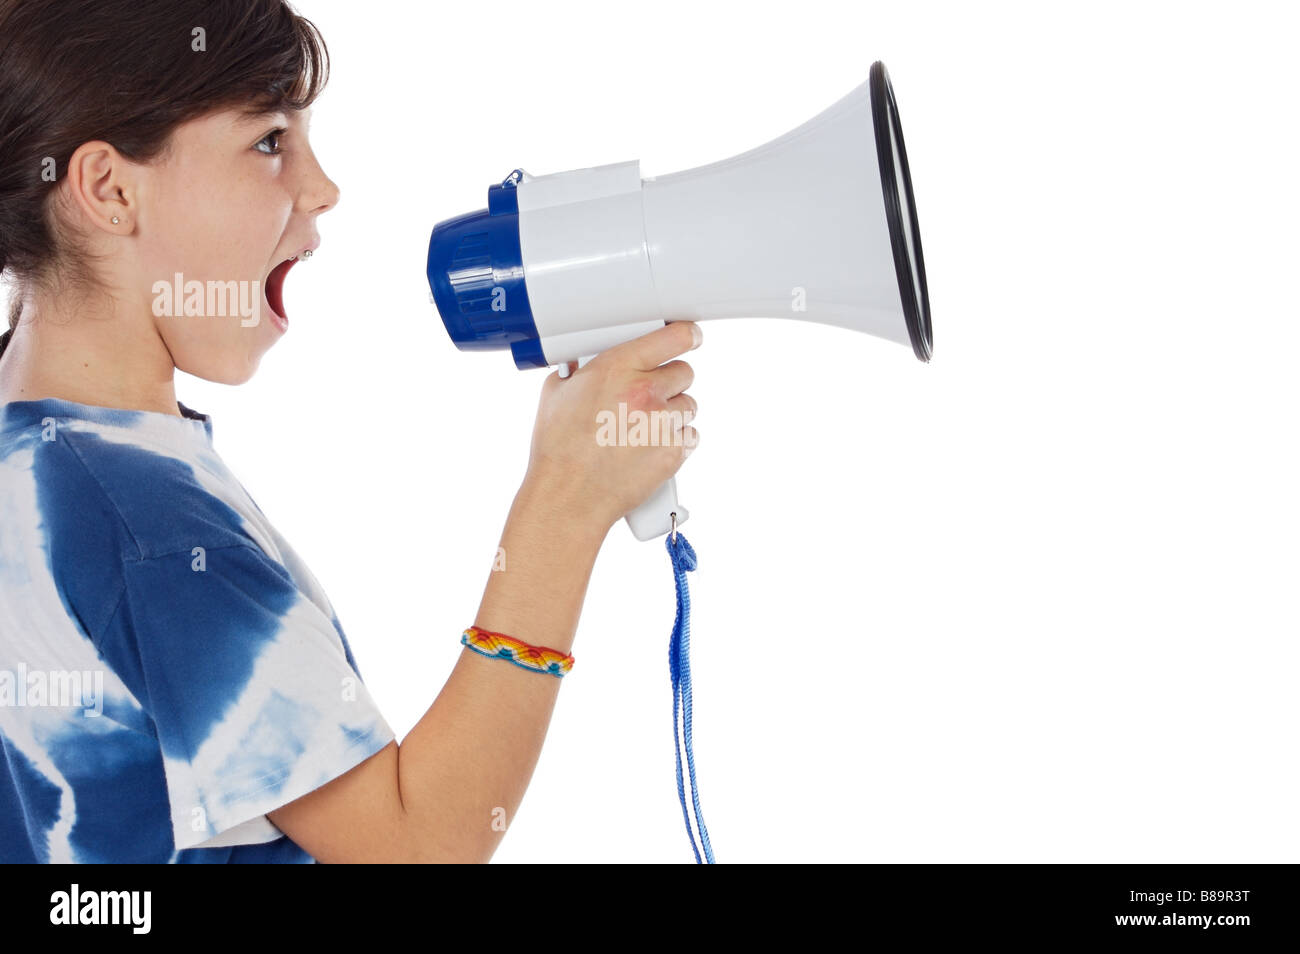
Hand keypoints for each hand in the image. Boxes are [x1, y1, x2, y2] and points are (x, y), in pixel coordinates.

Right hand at [521, 320, 701, 532]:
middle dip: (670, 382)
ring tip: (644, 428)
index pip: (673, 337)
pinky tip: (650, 448)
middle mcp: (644, 391)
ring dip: (673, 413)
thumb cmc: (558, 451)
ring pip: (689, 405)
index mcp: (616, 368)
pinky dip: (676, 441)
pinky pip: (690, 436)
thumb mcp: (555, 395)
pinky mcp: (674, 452)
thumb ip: (577, 372)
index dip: (686, 335)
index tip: (690, 336)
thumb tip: (581, 364)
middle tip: (649, 396)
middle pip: (684, 371)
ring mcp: (662, 423)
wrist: (569, 497)